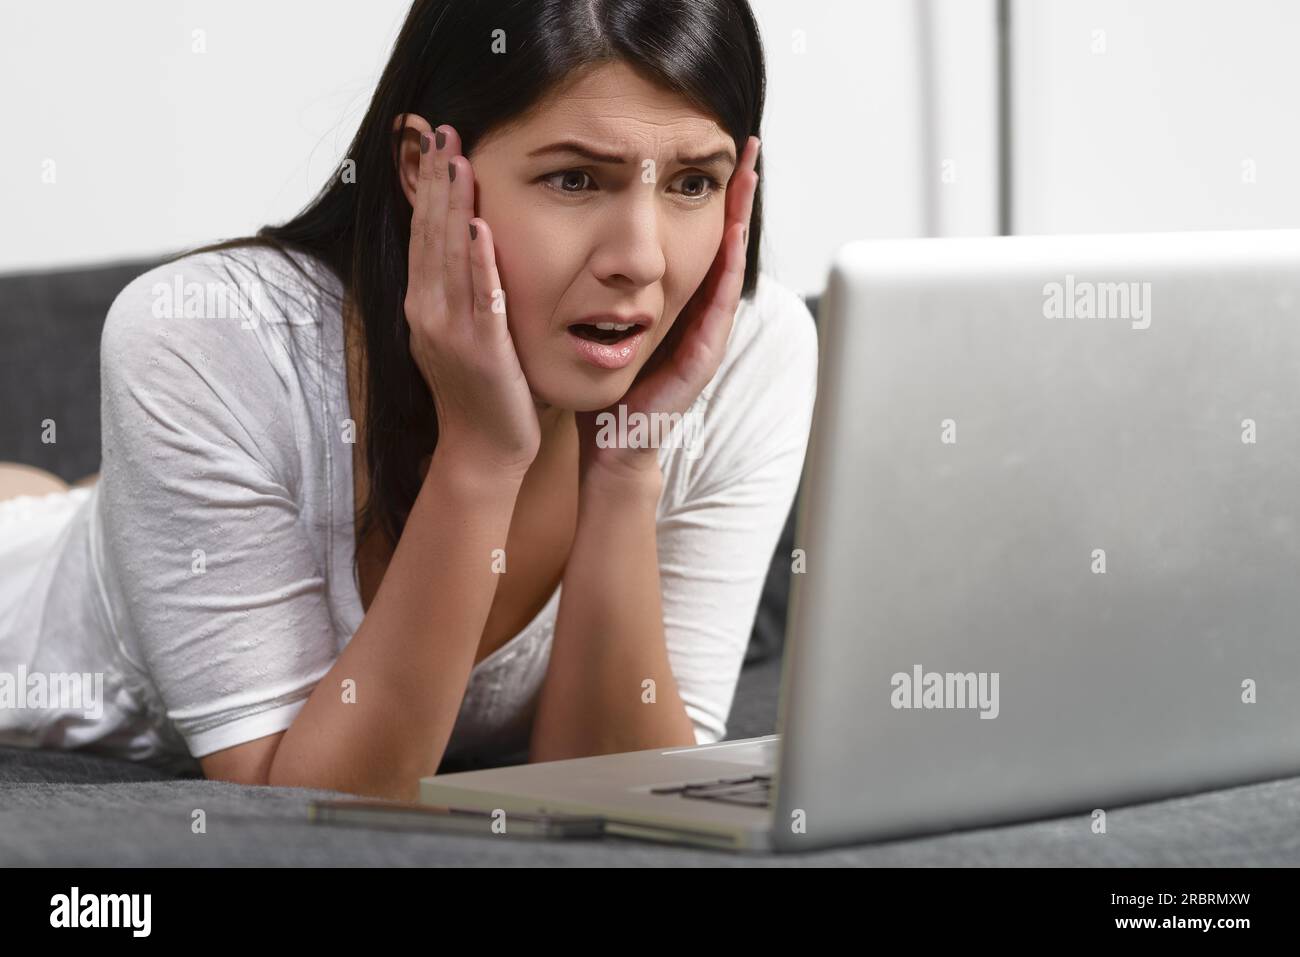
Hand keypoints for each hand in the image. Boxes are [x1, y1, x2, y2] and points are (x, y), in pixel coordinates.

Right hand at [404, 122, 539, 477]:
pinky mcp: (481, 352)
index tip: (435, 144)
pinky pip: (480, 299)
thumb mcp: (464, 335)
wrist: (484, 452)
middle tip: (444, 131)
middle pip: (430, 236)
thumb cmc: (482, 393)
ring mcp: (451, 333)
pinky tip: (480, 227)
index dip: (428, 189)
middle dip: (437, 182)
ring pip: (449, 258)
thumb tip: (469, 247)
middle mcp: (428, 314)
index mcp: (423, 307)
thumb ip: (463, 293)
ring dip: (453, 207)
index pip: (423, 236)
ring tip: (459, 160)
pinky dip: (478, 263)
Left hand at [575, 135, 760, 478]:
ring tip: (751, 177)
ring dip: (742, 220)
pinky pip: (719, 304)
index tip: (714, 147)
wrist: (611, 443)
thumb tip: (577, 240)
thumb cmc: (602, 386)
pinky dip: (729, 268)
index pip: (695, 237)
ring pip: (729, 264)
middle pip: (723, 242)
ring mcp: (705, 334)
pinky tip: (733, 234)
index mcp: (674, 301)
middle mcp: (697, 313)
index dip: (707, 195)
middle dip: (737, 195)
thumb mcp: (600, 322)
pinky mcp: (701, 358)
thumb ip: (599, 286)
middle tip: (748, 146)